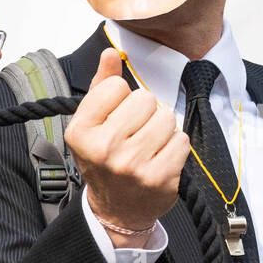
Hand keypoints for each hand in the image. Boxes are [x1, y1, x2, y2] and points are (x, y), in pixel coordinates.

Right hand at [65, 48, 191, 242]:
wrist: (116, 210)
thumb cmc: (104, 161)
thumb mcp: (92, 124)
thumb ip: (101, 86)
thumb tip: (111, 52)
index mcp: (81, 132)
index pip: (116, 86)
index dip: (120, 98)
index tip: (115, 118)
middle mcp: (104, 148)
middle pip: (145, 99)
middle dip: (144, 113)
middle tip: (134, 134)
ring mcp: (132, 165)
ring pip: (167, 117)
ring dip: (162, 129)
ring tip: (148, 146)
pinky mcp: (159, 178)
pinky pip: (181, 140)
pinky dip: (175, 147)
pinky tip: (160, 159)